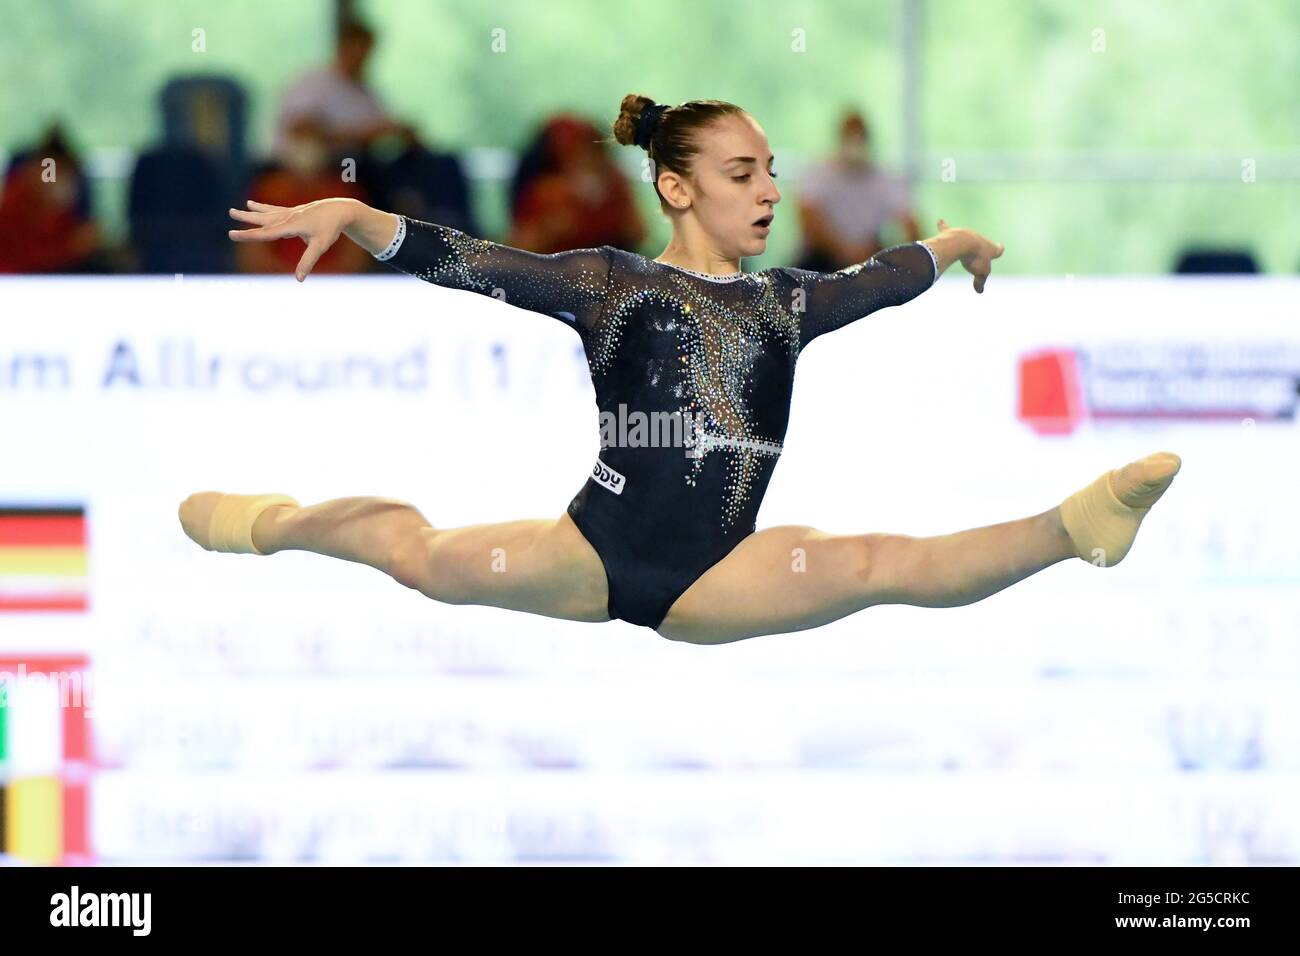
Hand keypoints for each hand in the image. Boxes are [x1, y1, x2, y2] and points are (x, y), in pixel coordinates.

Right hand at [228, 197, 361, 281]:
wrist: (340, 209)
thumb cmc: (330, 228)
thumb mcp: (320, 246)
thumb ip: (308, 262)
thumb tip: (299, 279)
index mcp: (292, 225)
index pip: (266, 233)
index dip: (248, 235)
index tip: (232, 234)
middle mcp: (288, 217)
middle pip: (263, 220)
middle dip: (246, 220)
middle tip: (229, 215)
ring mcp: (290, 212)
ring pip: (266, 213)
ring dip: (250, 213)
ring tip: (235, 211)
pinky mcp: (293, 210)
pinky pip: (274, 210)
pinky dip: (262, 208)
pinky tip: (252, 204)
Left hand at [937, 218, 1003, 292]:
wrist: (961, 243)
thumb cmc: (975, 258)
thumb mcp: (980, 273)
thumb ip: (980, 282)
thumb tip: (980, 291)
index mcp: (989, 248)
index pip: (997, 250)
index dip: (998, 250)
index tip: (1000, 248)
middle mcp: (978, 239)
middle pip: (981, 243)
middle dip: (981, 246)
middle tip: (980, 250)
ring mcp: (965, 234)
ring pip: (966, 237)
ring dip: (965, 241)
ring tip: (962, 246)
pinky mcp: (951, 232)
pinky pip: (946, 228)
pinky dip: (943, 225)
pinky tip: (939, 220)